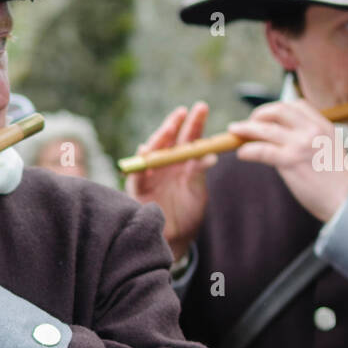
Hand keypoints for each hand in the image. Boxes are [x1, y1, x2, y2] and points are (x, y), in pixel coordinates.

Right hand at [125, 104, 215, 259]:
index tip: (201, 107)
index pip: (189, 138)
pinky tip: (146, 150)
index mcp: (183, 163)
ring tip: (169, 128)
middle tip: (183, 112)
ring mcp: (151, 175)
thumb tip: (210, 155)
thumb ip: (199, 173)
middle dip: (174, 125)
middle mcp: (166, 165)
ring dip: (159, 139)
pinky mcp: (138, 188)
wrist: (174, 239)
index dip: (194, 123)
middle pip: (169, 140)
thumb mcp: (197, 191)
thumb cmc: (187, 215)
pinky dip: (140, 163)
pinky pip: (137, 173)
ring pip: (152, 152)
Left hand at [228, 99, 347, 221]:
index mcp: (323, 126)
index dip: (276, 108)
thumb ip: (309, 140)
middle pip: (278, 110)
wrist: (346, 200)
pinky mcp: (290, 161)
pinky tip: (242, 153)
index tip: (265, 117)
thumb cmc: (335, 180)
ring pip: (266, 128)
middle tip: (246, 124)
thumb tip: (283, 141)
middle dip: (258, 114)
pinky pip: (262, 150)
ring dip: (246, 129)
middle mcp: (312, 131)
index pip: (296, 105)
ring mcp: (301, 144)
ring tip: (234, 131)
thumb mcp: (328, 149)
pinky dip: (247, 149)